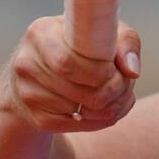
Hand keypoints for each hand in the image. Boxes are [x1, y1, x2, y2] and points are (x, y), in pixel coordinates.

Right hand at [6, 15, 140, 132]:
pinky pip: (77, 126)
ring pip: (80, 111)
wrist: (45, 71)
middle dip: (113, 91)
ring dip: (111, 107)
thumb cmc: (80, 45)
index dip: (100, 72)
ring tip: (120, 94)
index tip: (116, 70)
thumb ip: (125, 42)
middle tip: (125, 84)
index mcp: (40, 33)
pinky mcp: (37, 118)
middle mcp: (26, 63)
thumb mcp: (102, 32)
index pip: (68, 62)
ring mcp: (28, 94)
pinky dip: (101, 121)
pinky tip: (107, 108)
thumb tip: (132, 71)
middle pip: (79, 90)